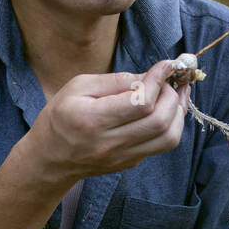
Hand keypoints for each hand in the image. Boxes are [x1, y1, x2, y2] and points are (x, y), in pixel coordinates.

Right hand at [31, 60, 190, 186]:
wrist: (49, 158)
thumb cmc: (60, 116)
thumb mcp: (78, 87)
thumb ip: (115, 81)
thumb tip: (149, 75)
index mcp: (93, 119)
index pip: (140, 102)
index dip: (158, 80)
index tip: (166, 65)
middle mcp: (110, 143)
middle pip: (159, 121)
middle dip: (172, 95)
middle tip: (168, 80)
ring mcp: (122, 157)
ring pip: (168, 137)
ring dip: (178, 112)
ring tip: (176, 93)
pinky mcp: (130, 163)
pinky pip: (162, 145)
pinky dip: (171, 124)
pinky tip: (167, 109)